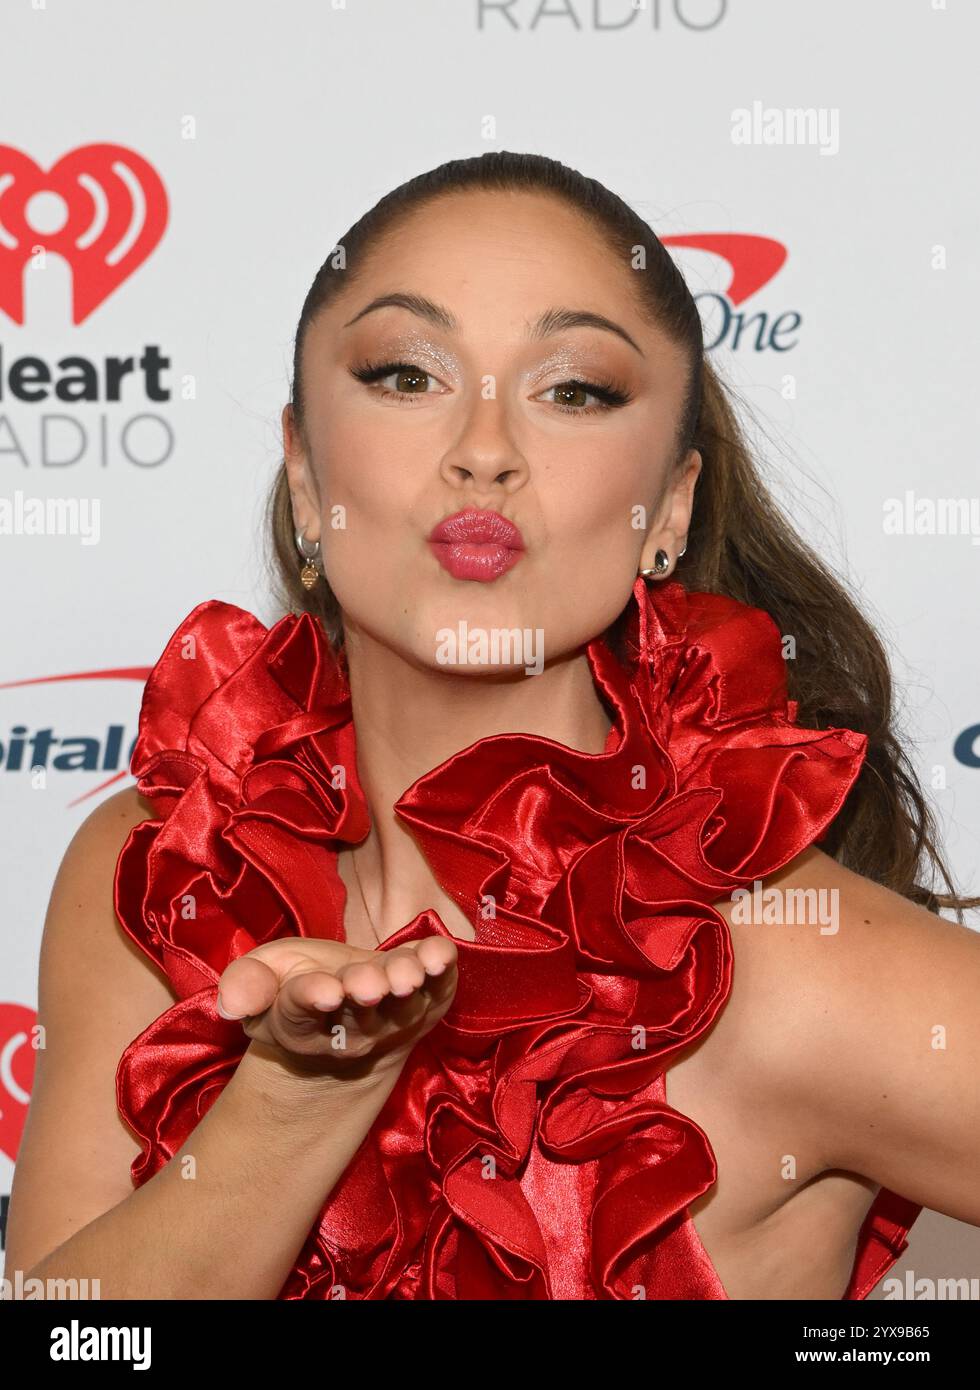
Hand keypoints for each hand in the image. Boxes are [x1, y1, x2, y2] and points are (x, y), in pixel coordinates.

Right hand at [215, 935, 457, 1077]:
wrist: (344, 1012)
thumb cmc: (295, 986)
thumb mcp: (260, 978)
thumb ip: (245, 984)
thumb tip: (234, 1003)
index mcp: (301, 1022)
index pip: (304, 1010)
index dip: (314, 997)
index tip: (326, 990)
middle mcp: (350, 1030)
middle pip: (359, 1014)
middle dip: (366, 993)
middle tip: (369, 984)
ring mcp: (393, 1021)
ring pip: (402, 1006)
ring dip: (407, 984)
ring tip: (408, 973)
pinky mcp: (427, 1004)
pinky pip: (439, 993)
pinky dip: (443, 974)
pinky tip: (442, 954)